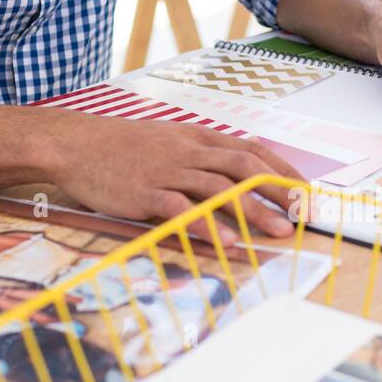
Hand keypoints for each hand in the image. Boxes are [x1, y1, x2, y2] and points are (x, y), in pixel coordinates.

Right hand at [41, 108, 303, 245]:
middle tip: (304, 213)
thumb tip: (236, 169)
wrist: (74, 144)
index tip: (306, 191)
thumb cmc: (121, 146)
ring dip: (255, 211)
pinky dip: (209, 226)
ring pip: (221, 188)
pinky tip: (229, 243)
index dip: (282, 171)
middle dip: (280, 191)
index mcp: (197, 138)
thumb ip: (201, 154)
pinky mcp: (146, 192)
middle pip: (245, 167)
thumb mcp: (168, 139)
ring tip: (280, 231)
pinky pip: (184, 210)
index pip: (251, 150)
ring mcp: (168, 170)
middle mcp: (188, 151)